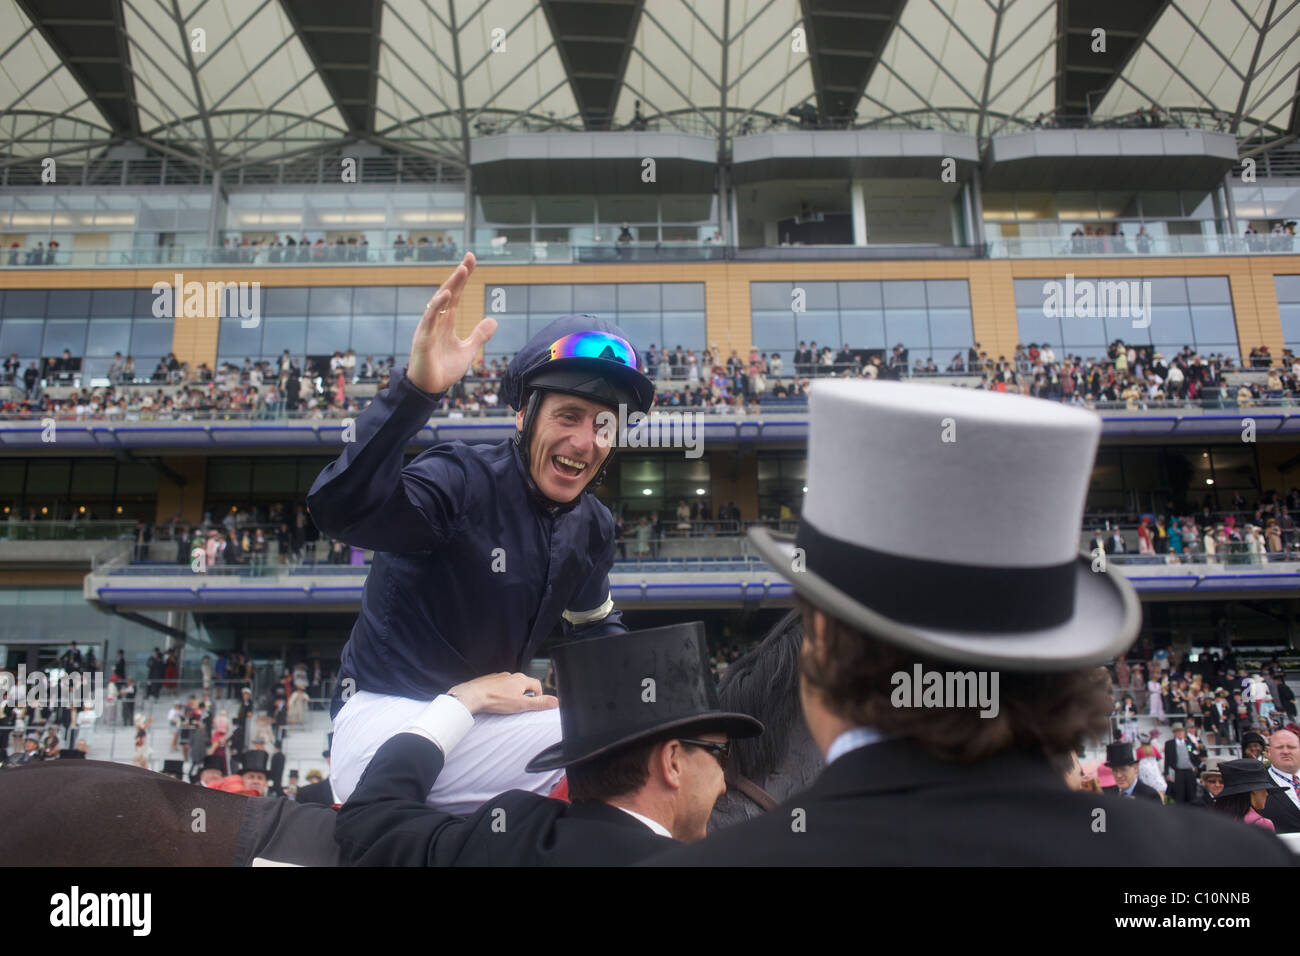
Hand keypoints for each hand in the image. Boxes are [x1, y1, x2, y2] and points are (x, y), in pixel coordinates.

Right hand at [407, 252, 496, 394]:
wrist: (429, 389)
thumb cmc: (444, 369)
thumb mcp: (468, 350)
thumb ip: (479, 335)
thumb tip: (494, 320)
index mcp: (446, 322)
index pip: (457, 294)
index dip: (463, 278)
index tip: (471, 260)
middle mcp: (437, 320)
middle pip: (449, 293)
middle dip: (459, 275)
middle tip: (469, 258)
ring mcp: (429, 328)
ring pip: (440, 301)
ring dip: (451, 285)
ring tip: (462, 270)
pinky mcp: (423, 338)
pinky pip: (430, 318)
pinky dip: (438, 305)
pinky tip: (448, 294)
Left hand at [448, 672, 557, 715]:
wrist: (473, 695)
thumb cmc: (496, 700)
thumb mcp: (521, 704)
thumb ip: (539, 703)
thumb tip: (555, 701)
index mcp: (521, 679)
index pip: (537, 685)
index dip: (539, 695)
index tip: (535, 704)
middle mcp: (510, 676)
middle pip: (524, 685)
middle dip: (524, 696)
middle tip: (520, 707)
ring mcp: (499, 677)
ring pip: (510, 686)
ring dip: (512, 695)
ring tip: (507, 706)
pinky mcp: (489, 681)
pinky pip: (499, 687)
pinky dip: (500, 694)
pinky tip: (496, 702)